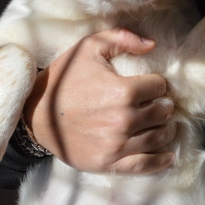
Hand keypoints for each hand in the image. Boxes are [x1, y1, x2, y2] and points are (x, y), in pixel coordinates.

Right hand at [25, 28, 176, 173]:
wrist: (35, 114)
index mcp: (124, 91)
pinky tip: (169, 156)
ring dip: (165, 130)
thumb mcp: (88, 48)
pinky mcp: (109, 163)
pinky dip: (161, 161)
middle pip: (162, 113)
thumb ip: (121, 39)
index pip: (159, 87)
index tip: (151, 86)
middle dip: (164, 106)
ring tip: (163, 125)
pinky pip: (144, 165)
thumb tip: (151, 44)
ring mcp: (118, 144)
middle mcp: (124, 119)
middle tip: (159, 105)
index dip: (158, 84)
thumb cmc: (63, 79)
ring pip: (158, 138)